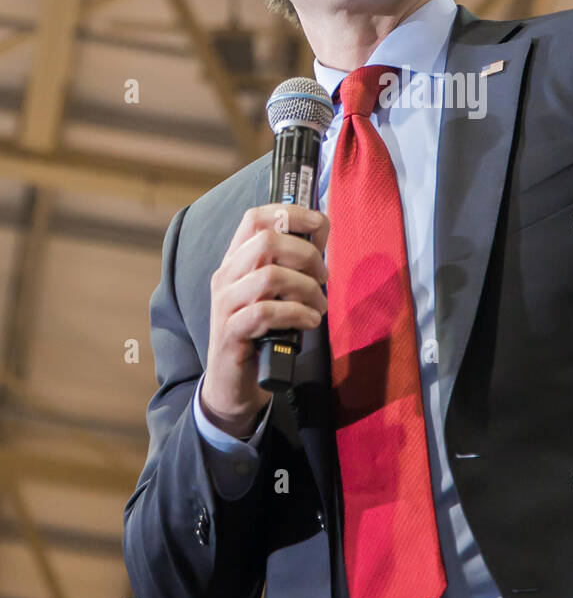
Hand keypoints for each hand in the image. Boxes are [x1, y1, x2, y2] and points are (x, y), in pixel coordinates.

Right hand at [201, 203, 328, 436]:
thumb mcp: (275, 293)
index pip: (255, 217)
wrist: (233, 385)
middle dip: (306, 256)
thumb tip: (321, 230)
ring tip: (319, 307)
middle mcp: (226, 276)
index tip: (320, 223)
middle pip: (267, 241)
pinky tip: (309, 323)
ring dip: (306, 289)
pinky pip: (266, 312)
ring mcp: (225, 304)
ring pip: (269, 276)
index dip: (290, 212)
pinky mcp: (231, 332)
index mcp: (236, 260)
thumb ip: (292, 263)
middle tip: (323, 278)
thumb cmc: (261, 334)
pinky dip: (297, 314)